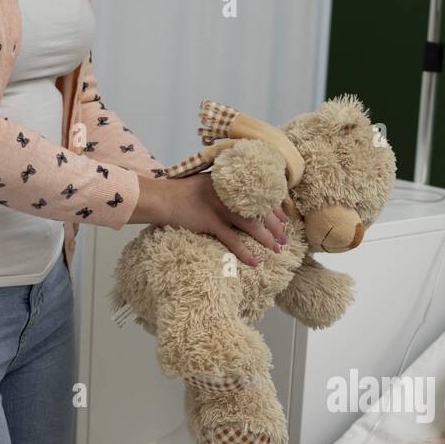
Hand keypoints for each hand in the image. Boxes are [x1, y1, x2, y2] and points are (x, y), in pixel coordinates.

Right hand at [131, 173, 287, 266]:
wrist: (160, 198)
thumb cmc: (180, 193)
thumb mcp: (205, 184)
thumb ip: (223, 190)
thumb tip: (240, 203)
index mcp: (228, 181)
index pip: (258, 193)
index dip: (273, 207)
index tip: (283, 218)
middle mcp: (227, 192)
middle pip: (258, 209)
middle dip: (274, 225)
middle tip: (285, 237)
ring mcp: (219, 207)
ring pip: (250, 224)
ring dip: (266, 238)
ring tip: (276, 249)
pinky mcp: (210, 222)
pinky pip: (232, 239)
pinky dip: (244, 252)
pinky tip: (254, 262)